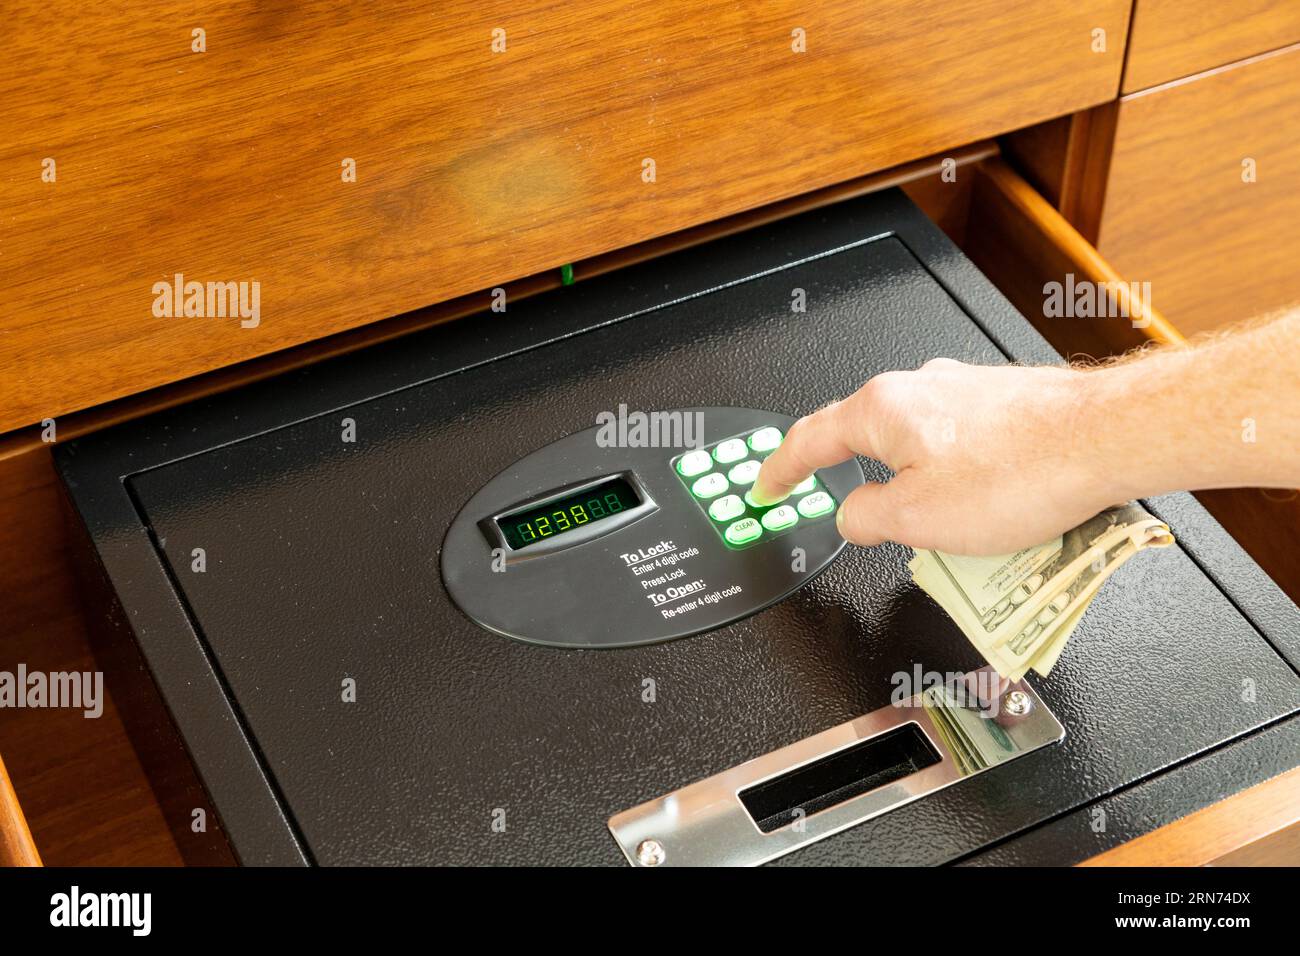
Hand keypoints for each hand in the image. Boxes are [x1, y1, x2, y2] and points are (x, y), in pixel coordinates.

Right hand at [751, 359, 1119, 555]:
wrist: (1107, 439)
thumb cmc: (1021, 472)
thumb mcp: (917, 519)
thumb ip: (865, 517)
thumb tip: (849, 514)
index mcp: (881, 409)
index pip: (808, 440)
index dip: (780, 471)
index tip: (767, 486)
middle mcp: (918, 387)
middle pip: (859, 433)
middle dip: (841, 470)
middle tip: (826, 498)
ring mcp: (961, 389)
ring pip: (912, 439)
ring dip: (906, 477)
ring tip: (928, 525)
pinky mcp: (999, 401)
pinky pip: (953, 441)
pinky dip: (948, 473)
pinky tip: (976, 505)